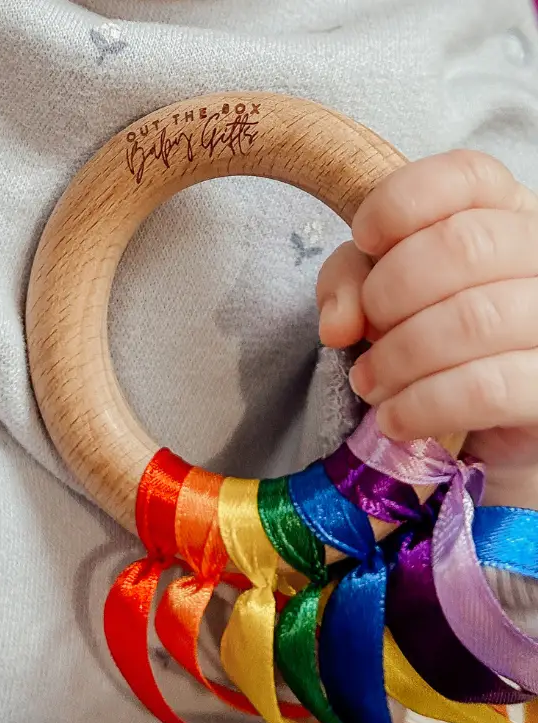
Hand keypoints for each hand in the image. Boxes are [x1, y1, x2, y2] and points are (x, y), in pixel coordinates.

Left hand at [316, 150, 537, 505]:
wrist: (477, 425)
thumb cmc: (427, 344)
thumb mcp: (379, 298)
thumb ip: (350, 283)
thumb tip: (339, 324)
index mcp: (504, 215)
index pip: (465, 176)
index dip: (402, 201)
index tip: (366, 238)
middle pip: (464, 245)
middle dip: (390, 295)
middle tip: (367, 334)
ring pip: (474, 319)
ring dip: (399, 358)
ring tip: (370, 383)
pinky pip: (488, 388)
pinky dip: (423, 406)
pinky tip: (395, 420)